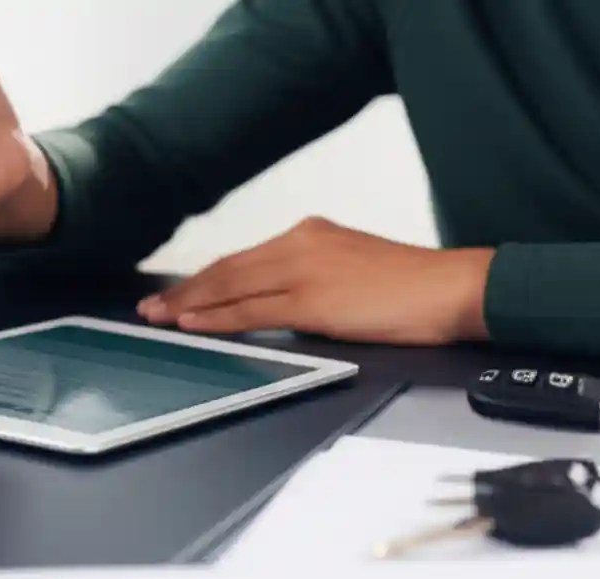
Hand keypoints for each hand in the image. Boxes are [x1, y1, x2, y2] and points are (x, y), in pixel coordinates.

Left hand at [137, 217, 494, 345]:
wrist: (451, 288)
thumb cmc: (411, 288)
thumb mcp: (351, 272)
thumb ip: (311, 281)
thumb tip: (278, 306)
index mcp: (310, 234)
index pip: (242, 259)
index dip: (204, 279)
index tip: (175, 293)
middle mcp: (301, 243)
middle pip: (226, 269)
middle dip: (183, 291)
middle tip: (148, 307)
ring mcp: (305, 269)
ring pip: (231, 286)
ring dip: (189, 304)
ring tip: (157, 317)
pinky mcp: (314, 298)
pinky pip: (252, 309)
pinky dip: (218, 318)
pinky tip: (193, 324)